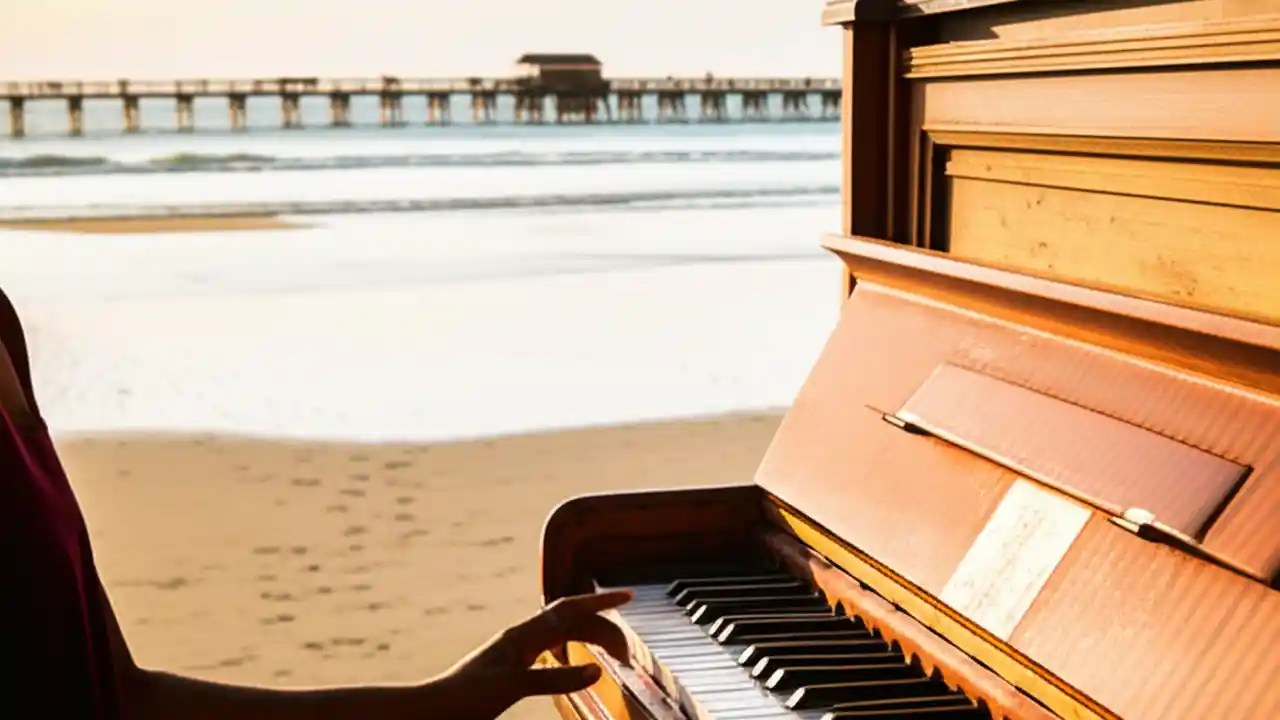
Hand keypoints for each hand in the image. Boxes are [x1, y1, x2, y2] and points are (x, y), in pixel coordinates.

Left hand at [429, 590, 632, 718]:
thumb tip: (598, 671)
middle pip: (571, 621)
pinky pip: (549, 648)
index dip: (601, 602)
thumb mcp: (513, 687)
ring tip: (611, 652)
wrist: (433, 708)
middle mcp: (522, 636)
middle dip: (602, 629)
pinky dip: (570, 650)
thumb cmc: (467, 697)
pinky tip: (574, 661)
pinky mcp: (511, 665)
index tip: (629, 596)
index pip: (571, 609)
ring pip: (562, 633)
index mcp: (524, 635)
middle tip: (627, 653)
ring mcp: (516, 650)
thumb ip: (555, 678)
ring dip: (588, 637)